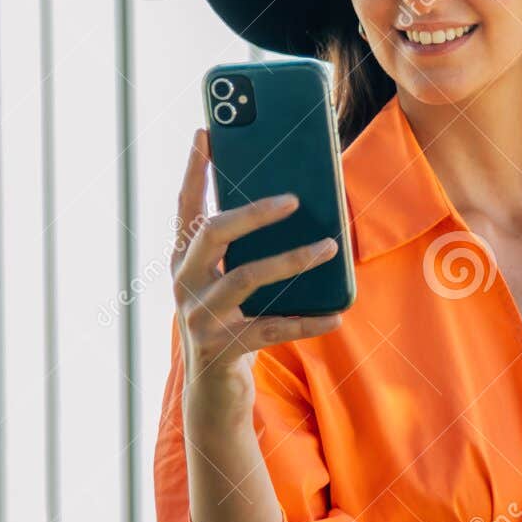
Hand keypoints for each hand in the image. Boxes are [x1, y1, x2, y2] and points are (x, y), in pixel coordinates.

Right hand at [171, 128, 342, 413]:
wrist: (214, 390)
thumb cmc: (234, 317)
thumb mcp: (230, 278)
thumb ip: (247, 247)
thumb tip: (300, 202)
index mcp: (187, 259)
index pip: (186, 206)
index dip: (194, 169)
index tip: (205, 132)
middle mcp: (186, 283)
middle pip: (214, 233)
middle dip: (253, 212)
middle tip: (294, 199)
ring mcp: (201, 316)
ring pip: (246, 277)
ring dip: (292, 260)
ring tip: (330, 246)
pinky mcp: (224, 347)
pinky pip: (272, 328)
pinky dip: (307, 321)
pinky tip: (336, 315)